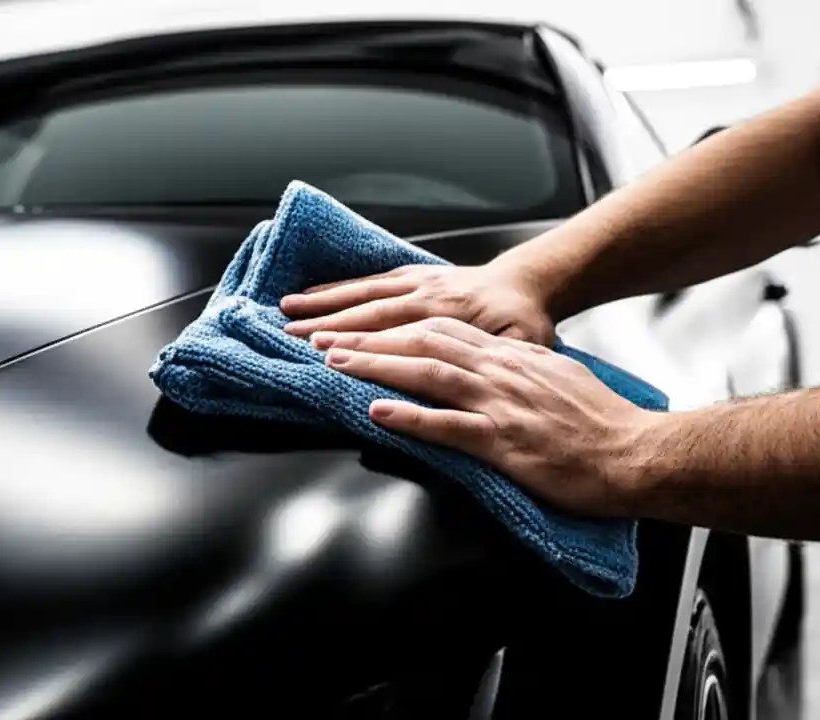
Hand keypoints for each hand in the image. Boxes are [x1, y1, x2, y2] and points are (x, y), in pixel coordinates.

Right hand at [281, 262, 553, 342]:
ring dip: (326, 301)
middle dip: (329, 322)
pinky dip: (340, 285)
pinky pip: (372, 279)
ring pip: (366, 291)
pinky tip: (315, 294)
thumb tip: (471, 376)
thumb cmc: (526, 322)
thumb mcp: (525, 346)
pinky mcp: (415, 275)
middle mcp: (431, 292)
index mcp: (454, 312)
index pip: (398, 330)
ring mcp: (420, 280)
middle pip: (373, 309)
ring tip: (289, 310)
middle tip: (292, 336)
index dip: (362, 342)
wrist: (530, 283)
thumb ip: (497, 358)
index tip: (328, 354)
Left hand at [313, 317, 659, 516]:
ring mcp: (501, 405)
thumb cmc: (602, 424)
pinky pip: (447, 426)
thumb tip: (499, 365)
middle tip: (329, 340)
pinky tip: (378, 412)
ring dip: (377, 367)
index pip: (444, 331)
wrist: (637, 454)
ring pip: (428, 375)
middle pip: (425, 344)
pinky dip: (409, 417)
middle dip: (372, 339)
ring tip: (338, 364)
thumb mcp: (559, 380)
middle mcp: (501, 373)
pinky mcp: (504, 442)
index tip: (362, 327)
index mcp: (512, 358)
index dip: (397, 327)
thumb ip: (523, 369)